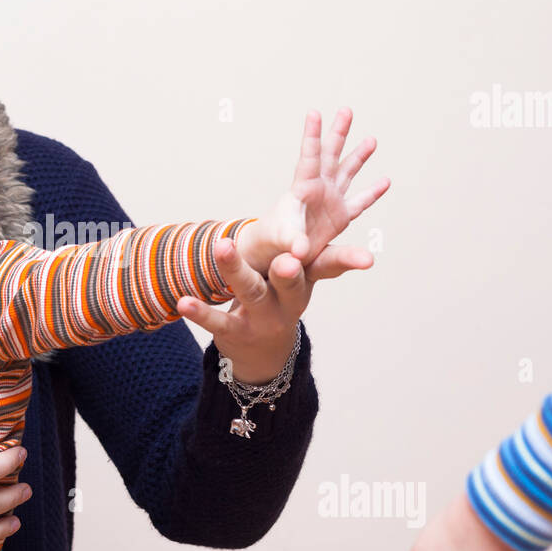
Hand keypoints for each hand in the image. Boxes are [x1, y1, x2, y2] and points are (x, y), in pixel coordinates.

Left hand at [176, 240, 373, 383]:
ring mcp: (261, 318)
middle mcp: (287, 301)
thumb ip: (313, 250)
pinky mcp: (234, 331)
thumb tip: (330, 196)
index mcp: (307, 282)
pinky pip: (217, 320)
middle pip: (290, 282)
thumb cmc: (283, 300)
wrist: (265, 354)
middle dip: (289, 271)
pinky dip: (200, 311)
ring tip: (221, 245)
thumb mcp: (303, 278)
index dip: (350, 262)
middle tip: (287, 259)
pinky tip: (184, 300)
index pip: (330, 268)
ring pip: (249, 292)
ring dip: (234, 269)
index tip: (367, 259)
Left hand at [237, 108, 389, 276]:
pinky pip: (360, 202)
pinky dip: (373, 193)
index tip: (313, 112)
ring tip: (371, 139)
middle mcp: (318, 188)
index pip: (309, 158)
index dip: (312, 136)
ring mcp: (330, 200)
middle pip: (330, 155)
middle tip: (346, 110)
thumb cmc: (274, 240)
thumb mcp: (282, 239)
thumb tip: (301, 250)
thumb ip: (292, 241)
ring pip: (347, 172)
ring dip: (359, 156)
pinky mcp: (340, 216)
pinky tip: (385, 180)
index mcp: (303, 188)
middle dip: (338, 133)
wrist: (278, 252)